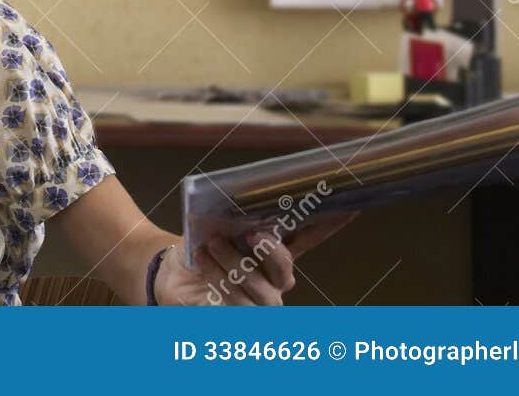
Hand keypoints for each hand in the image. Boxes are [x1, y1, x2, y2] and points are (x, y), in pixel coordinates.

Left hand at [157, 212, 358, 305]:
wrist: (169, 272)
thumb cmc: (198, 247)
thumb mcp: (212, 226)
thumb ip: (233, 219)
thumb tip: (241, 199)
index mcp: (273, 252)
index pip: (307, 238)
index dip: (329, 226)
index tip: (349, 207)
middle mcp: (272, 279)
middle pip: (286, 270)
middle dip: (273, 253)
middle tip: (253, 237)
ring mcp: (258, 301)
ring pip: (262, 290)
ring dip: (235, 263)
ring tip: (212, 245)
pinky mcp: (238, 318)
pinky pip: (238, 307)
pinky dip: (219, 282)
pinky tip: (204, 267)